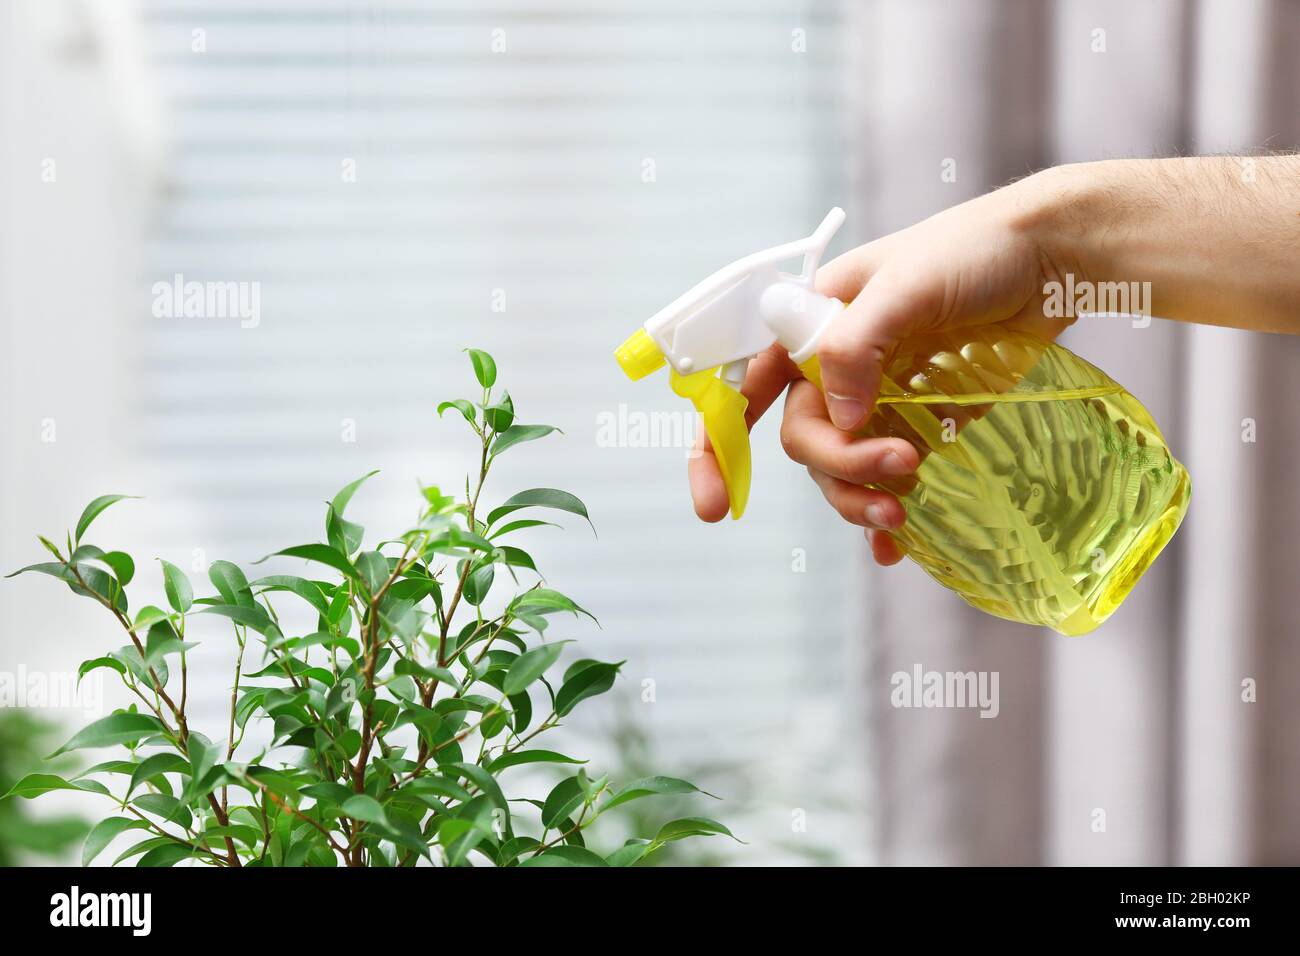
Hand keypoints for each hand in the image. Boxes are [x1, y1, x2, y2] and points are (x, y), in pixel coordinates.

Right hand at [688, 170, 1075, 563]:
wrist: (1054, 257)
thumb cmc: (973, 249)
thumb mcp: (904, 284)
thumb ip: (855, 347)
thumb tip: (840, 419)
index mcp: (813, 323)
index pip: (746, 386)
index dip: (717, 444)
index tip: (714, 504)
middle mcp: (837, 365)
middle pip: (807, 439)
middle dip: (840, 466)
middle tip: (899, 466)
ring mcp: (881, 398)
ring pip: (844, 468)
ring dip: (863, 496)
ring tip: (906, 509)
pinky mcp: (925, 423)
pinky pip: (891, 479)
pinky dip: (887, 516)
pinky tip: (896, 546)